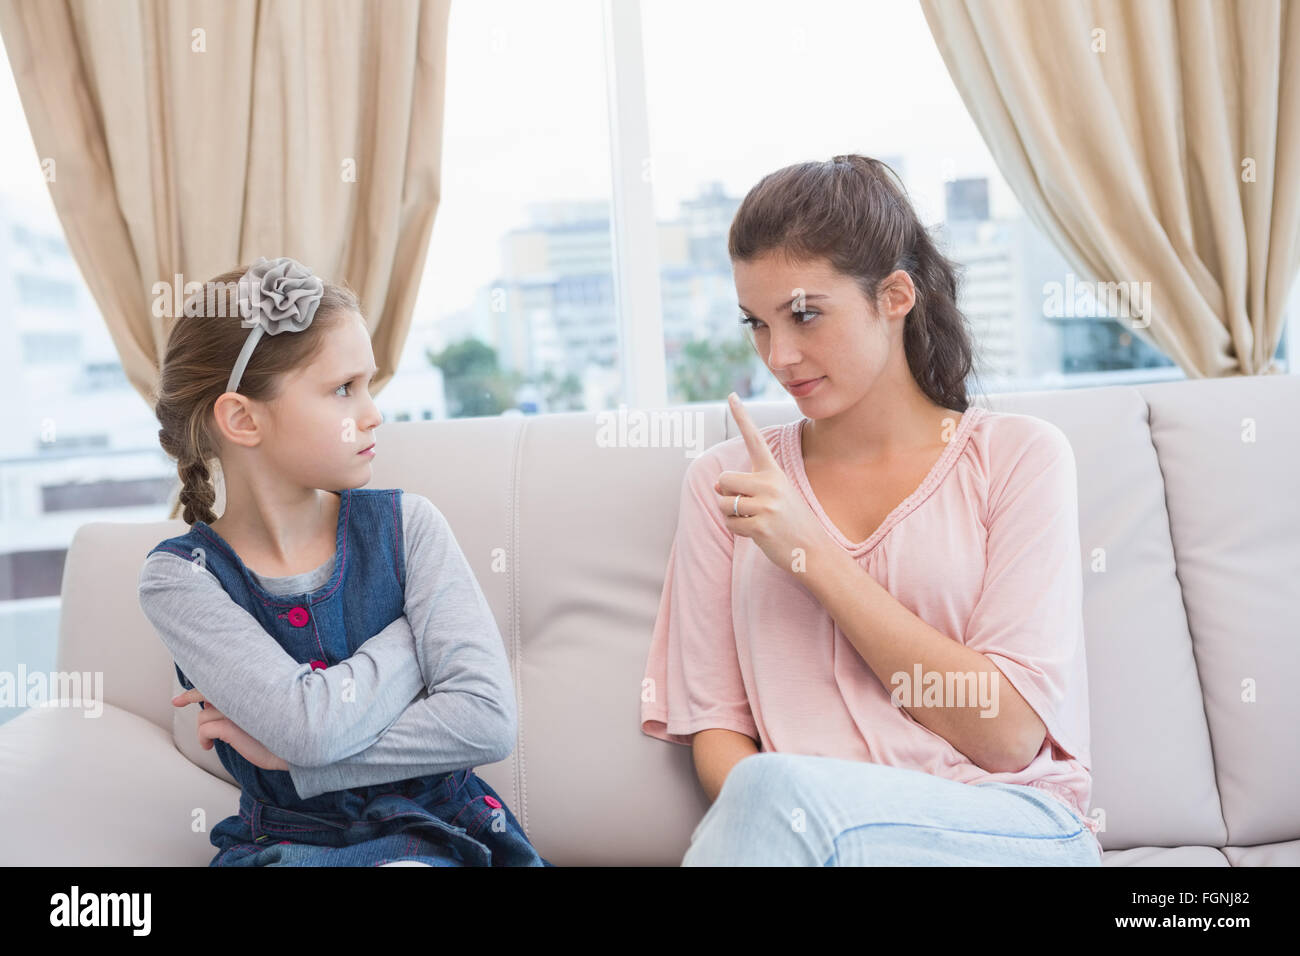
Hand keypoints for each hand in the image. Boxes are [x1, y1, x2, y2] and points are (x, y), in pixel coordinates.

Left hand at [172, 688, 289, 771]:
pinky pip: (205, 730)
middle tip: (178, 701)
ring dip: (204, 729)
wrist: (299, 746)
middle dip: (190, 696)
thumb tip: (225, 705)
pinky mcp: (230, 727)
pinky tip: (209, 746)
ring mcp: (235, 711)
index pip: (222, 680)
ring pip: (204, 716)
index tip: (189, 689)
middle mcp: (242, 696)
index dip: (204, 684)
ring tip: (210, 741)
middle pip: (206, 692)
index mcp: (253, 690)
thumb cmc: (286, 731)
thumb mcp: (266, 713)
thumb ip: (248, 704)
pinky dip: (203, 739)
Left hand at [715, 392, 833, 574]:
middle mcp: (771, 484)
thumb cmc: (790, 520)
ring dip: (731, 515)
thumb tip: (716, 483)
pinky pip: (730, 524)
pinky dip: (737, 530)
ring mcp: (767, 505)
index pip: (755, 439)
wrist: (812, 550)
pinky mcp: (761, 526)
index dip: (742, 417)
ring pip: (724, 504)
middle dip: (726, 495)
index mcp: (774, 472)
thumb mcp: (776, 494)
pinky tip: (757, 533)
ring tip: (755, 520)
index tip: (731, 395)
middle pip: (724, 480)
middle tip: (748, 507)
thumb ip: (748, 484)